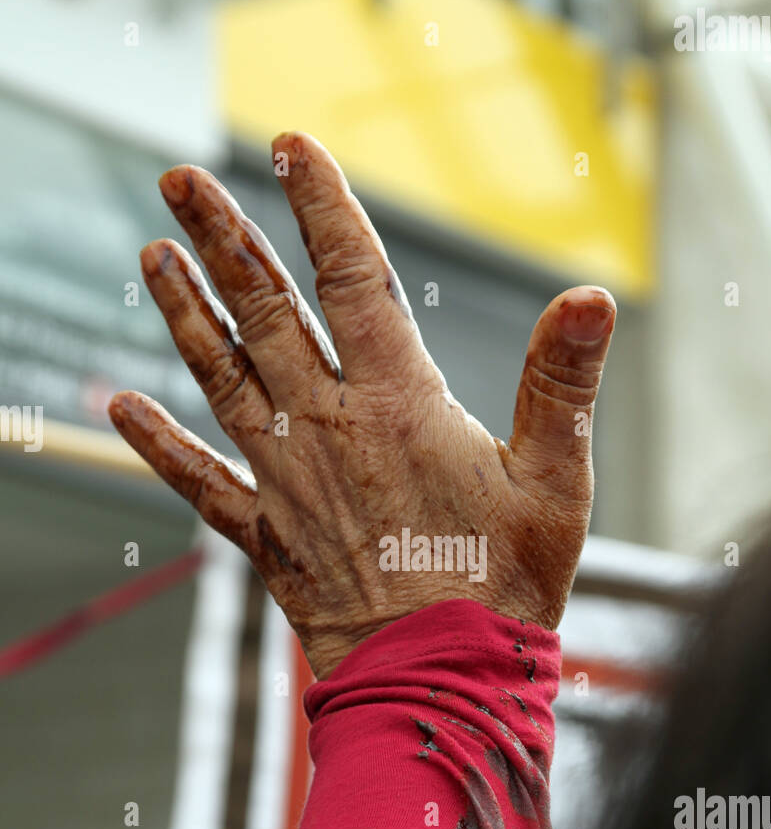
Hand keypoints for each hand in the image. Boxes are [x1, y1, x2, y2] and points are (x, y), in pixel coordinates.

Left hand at [109, 132, 615, 678]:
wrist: (440, 683)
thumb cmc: (506, 585)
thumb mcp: (557, 480)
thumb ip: (564, 385)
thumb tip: (592, 298)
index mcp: (399, 402)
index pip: (352, 279)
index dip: (322, 206)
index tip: (291, 145)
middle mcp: (327, 427)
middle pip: (266, 313)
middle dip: (223, 239)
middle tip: (181, 180)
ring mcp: (287, 480)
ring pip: (222, 379)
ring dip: (183, 314)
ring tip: (150, 256)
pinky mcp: (266, 535)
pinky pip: (200, 481)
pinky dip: (158, 444)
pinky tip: (120, 405)